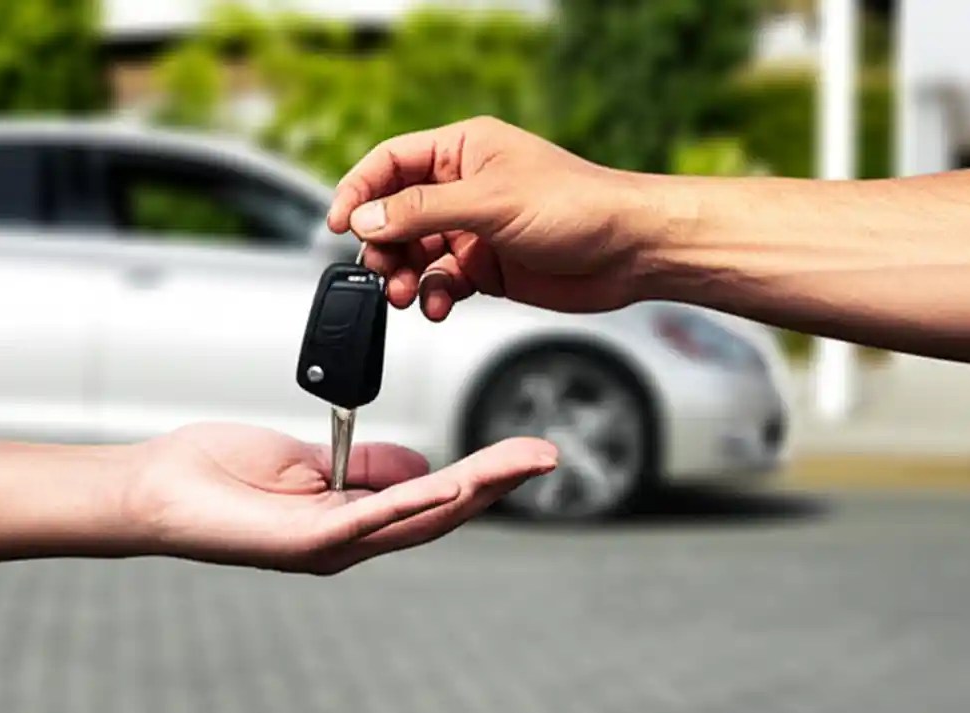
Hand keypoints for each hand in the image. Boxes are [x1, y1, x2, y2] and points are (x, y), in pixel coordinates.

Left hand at [121, 423, 555, 574]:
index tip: (523, 450)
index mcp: (351, 516)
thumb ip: (363, 465)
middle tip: (545, 455)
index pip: (430, 497)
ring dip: (473, 489)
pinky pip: (370, 519)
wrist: (157, 489)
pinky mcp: (306, 543)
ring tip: (519, 464)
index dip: (481, 476)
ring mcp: (331, 545)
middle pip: (439, 511)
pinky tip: (450, 481)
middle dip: (496, 482)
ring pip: (418, 518)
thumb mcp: (307, 458)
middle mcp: (349, 539)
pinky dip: (414, 499)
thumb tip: (418, 465)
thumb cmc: (219, 472)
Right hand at [327, 116, 661, 320]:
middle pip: (396, 213)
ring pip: (416, 252)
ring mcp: (474, 229)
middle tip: (380, 269)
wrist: (630, 251)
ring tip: (405, 294)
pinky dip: (434, 295)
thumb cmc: (579, 206)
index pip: (391, 163)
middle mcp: (464, 187)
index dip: (359, 190)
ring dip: (404, 275)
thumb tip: (366, 217)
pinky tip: (438, 304)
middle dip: (382, 244)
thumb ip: (421, 211)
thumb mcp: (489, 202)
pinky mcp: (487, 267)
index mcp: (463, 151)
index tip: (340, 224)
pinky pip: (442, 280)